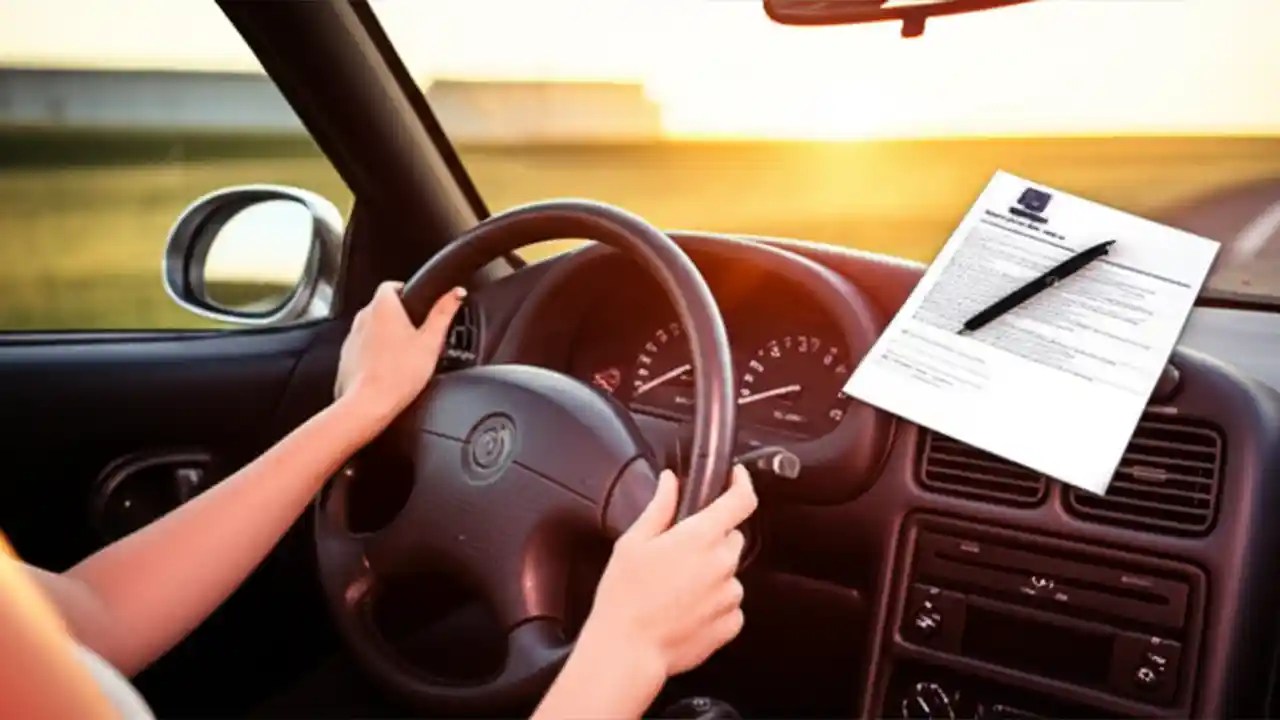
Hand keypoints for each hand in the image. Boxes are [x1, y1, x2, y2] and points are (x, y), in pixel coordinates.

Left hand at [334, 281, 465, 432]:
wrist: (369, 404)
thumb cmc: (398, 374)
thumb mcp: (431, 342)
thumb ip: (443, 313)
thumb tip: (456, 293)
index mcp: (384, 307)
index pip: (392, 285)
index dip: (406, 292)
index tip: (418, 305)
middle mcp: (364, 317)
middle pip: (383, 307)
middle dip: (399, 316)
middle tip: (417, 334)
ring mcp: (352, 337)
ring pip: (372, 328)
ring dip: (386, 335)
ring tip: (404, 355)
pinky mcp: (347, 357)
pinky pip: (363, 347)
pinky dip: (375, 353)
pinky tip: (389, 368)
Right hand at [581, 465, 757, 677]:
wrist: (627, 650)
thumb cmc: (625, 597)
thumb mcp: (633, 542)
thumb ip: (660, 506)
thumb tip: (671, 482)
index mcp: (700, 537)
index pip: (741, 499)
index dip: (742, 483)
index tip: (736, 478)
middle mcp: (723, 564)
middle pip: (732, 537)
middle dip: (711, 538)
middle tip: (679, 552)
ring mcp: (730, 596)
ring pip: (729, 571)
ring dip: (711, 573)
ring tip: (676, 588)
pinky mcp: (731, 623)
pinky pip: (729, 603)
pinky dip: (713, 602)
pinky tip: (684, 609)